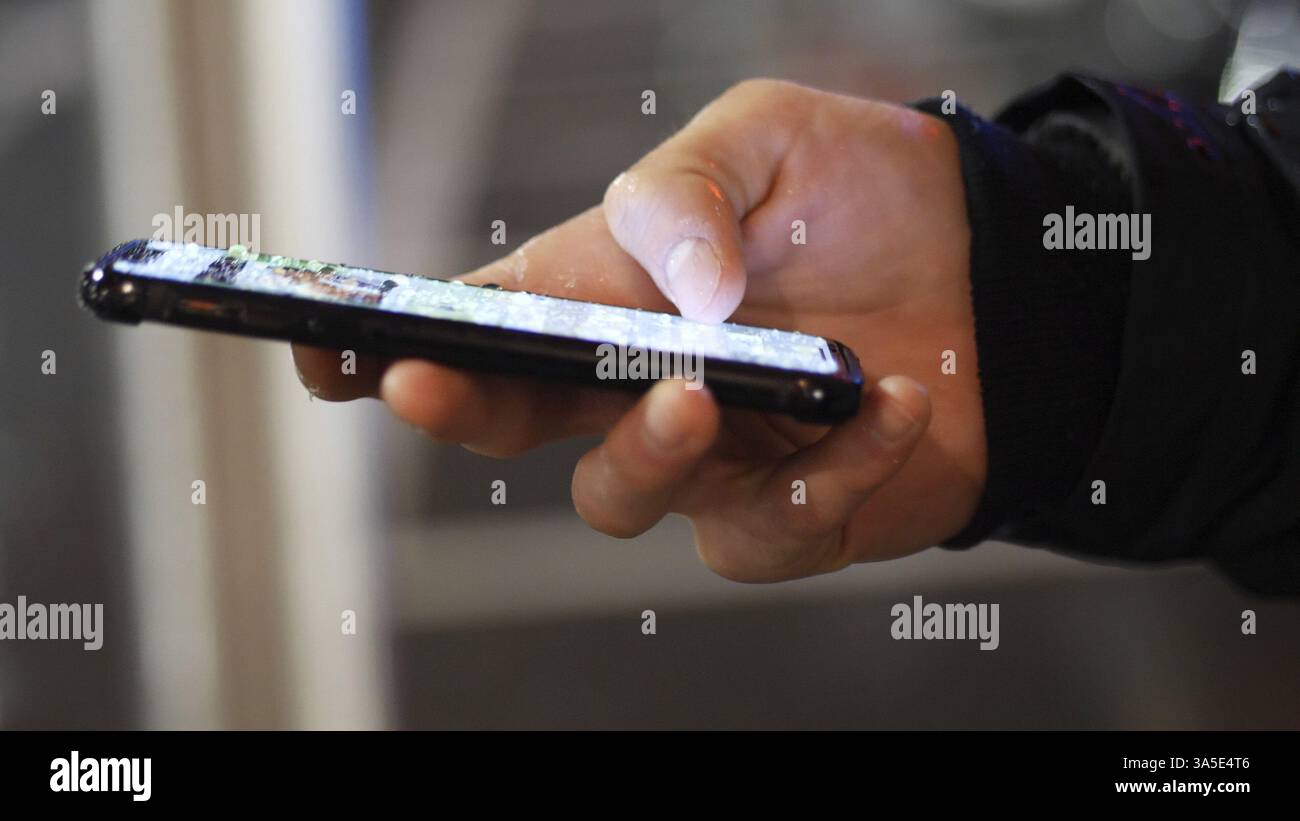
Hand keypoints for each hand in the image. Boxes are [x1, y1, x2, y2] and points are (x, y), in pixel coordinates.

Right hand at [294, 79, 985, 580]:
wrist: (986, 260)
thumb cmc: (854, 192)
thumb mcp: (763, 137)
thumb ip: (690, 190)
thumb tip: (679, 295)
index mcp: (596, 295)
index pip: (469, 332)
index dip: (380, 351)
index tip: (326, 348)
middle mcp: (628, 386)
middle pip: (509, 429)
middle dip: (463, 415)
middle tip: (439, 386)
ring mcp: (707, 458)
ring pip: (621, 501)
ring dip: (649, 452)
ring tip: (709, 392)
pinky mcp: (792, 509)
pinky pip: (775, 529)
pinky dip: (835, 472)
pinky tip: (893, 402)